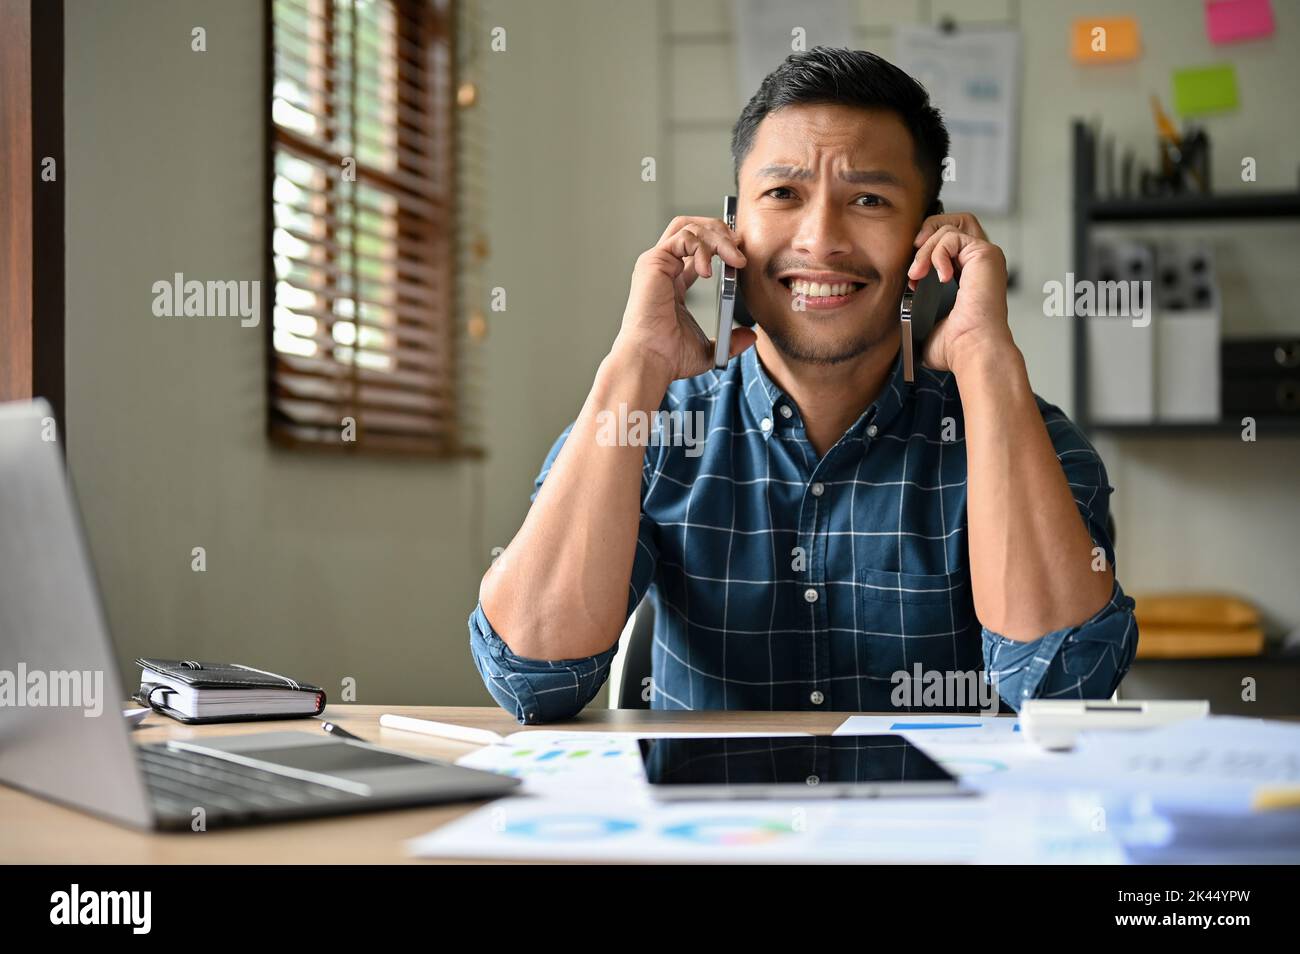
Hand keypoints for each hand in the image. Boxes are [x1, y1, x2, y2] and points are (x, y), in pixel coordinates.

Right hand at [611, 216, 757, 381]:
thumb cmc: (669, 356)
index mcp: (674, 283)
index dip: (720, 245)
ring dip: (718, 237)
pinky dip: (702, 248)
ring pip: (689, 227)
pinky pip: (684, 238)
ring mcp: (657, 263)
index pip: (696, 249)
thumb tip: (751, 336)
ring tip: (734, 259)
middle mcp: (663, 268)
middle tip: (739, 248)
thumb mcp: (710, 348)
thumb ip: (730, 339)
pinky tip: (709, 271)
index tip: (740, 256)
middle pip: (691, 227)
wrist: (652, 360)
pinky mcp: (653, 262)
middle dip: (719, 230)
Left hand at [907, 212, 1014, 373]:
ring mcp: (984, 256)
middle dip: (927, 234)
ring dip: (925, 251)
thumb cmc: (955, 345)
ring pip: (948, 228)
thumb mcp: (926, 320)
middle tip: (914, 262)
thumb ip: (917, 304)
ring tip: (919, 276)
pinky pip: (953, 236)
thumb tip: (901, 305)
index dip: (925, 248)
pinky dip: (938, 254)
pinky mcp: (986, 254)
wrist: (971, 349)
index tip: (913, 274)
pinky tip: (941, 277)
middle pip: (953, 222)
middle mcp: (978, 263)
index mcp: (967, 275)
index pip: (948, 241)